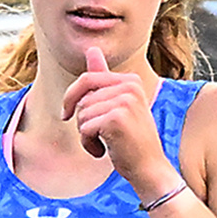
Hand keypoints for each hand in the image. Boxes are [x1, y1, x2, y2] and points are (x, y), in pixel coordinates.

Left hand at [61, 46, 163, 179]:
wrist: (150, 169)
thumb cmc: (132, 141)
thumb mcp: (118, 106)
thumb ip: (104, 78)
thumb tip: (91, 48)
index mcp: (131, 81)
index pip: (87, 79)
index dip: (72, 98)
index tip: (67, 114)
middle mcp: (130, 88)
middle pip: (82, 98)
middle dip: (81, 118)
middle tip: (91, 134)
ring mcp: (125, 102)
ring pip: (82, 113)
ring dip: (86, 134)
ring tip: (104, 144)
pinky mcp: (117, 119)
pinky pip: (85, 128)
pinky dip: (88, 143)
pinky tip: (103, 151)